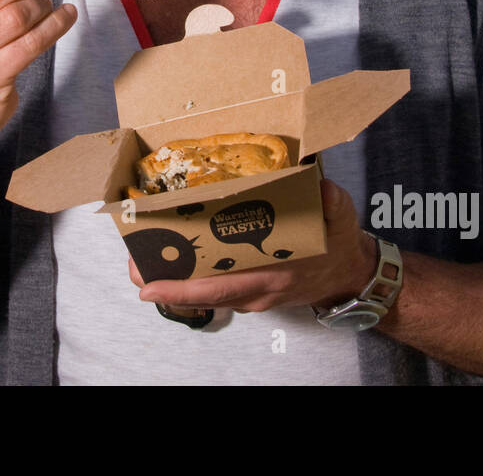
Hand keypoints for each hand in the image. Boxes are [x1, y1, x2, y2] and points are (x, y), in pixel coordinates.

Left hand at [129, 179, 378, 312]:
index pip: (220, 287)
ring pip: (206, 293)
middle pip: (202, 293)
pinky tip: (176, 257)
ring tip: (143, 258)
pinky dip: (193, 277)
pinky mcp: (251, 293)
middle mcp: (257, 291)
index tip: (148, 286)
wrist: (350, 275)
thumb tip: (319, 186)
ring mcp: (253, 296)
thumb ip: (331, 201)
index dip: (181, 289)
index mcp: (273, 275)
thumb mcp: (342, 218)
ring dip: (175, 279)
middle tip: (133, 264)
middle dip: (164, 282)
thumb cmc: (339, 245)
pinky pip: (217, 289)